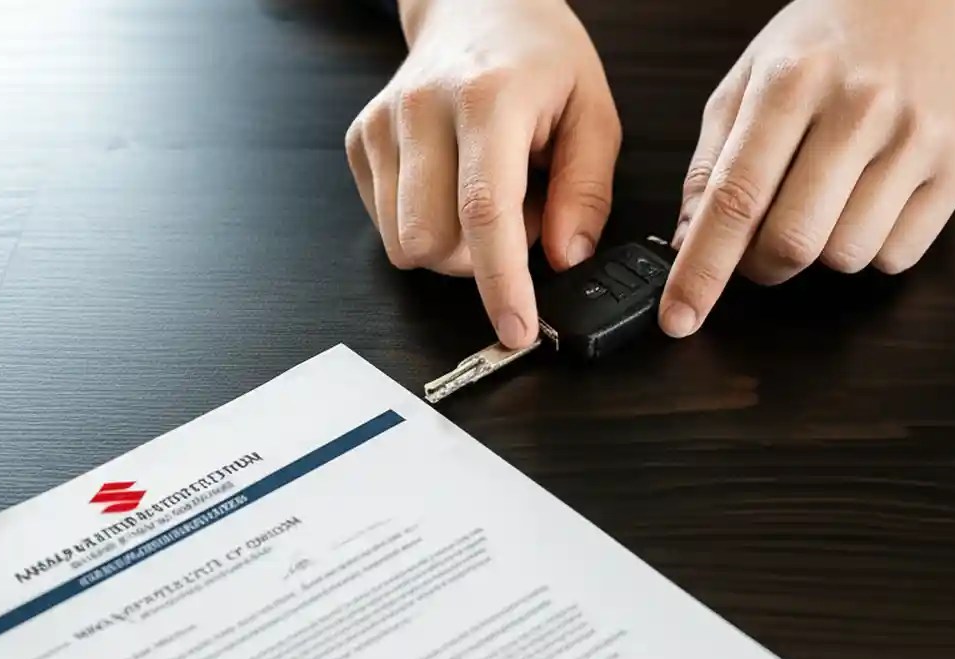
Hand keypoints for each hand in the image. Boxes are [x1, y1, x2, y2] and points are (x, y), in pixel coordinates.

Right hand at [346, 0, 620, 348]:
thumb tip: (563, 258)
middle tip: (518, 216)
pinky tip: (452, 186)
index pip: (485, 212)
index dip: (501, 284)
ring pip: (404, 244)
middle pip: (432, 243)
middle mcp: (423, 109)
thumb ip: (587, 191)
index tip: (516, 330)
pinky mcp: (360, 141)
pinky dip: (426, 225)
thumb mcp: (593, 113)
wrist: (476, 5)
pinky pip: (386, 225)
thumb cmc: (538, 58)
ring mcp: (383, 124)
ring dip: (452, 245)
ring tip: (484, 195)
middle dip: (479, 260)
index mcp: (489, 98)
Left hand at [659, 0, 954, 336]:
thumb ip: (711, 162)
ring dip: (818, 253)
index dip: (703, 270)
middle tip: (758, 243)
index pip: (736, 197)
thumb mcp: (745, 82)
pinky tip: (865, 200)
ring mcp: (915, 138)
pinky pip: (896, 257)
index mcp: (790, 82)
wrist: (920, 5)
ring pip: (846, 257)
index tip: (678, 318)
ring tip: (822, 201)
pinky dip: (868, 247)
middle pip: (794, 241)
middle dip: (761, 265)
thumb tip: (686, 242)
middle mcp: (859, 108)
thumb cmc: (820, 48)